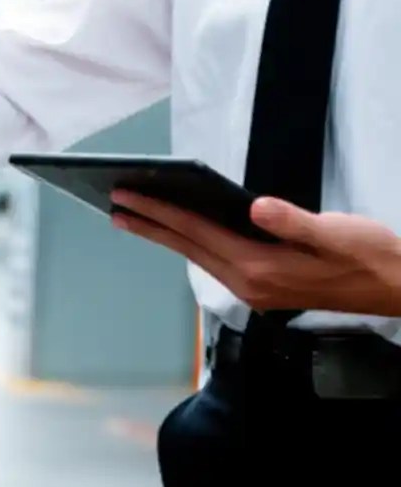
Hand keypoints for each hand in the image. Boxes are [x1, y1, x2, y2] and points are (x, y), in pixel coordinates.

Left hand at [111, 191, 400, 316]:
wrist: (398, 289)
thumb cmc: (371, 257)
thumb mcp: (338, 233)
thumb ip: (295, 222)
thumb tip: (256, 208)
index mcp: (260, 268)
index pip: (196, 233)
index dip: (159, 211)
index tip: (127, 196)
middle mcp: (249, 283)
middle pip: (187, 247)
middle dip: (149, 223)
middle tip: (114, 205)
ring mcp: (253, 289)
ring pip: (197, 256)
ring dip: (164, 235)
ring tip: (133, 218)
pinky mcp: (262, 288)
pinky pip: (213, 261)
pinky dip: (190, 244)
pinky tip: (180, 234)